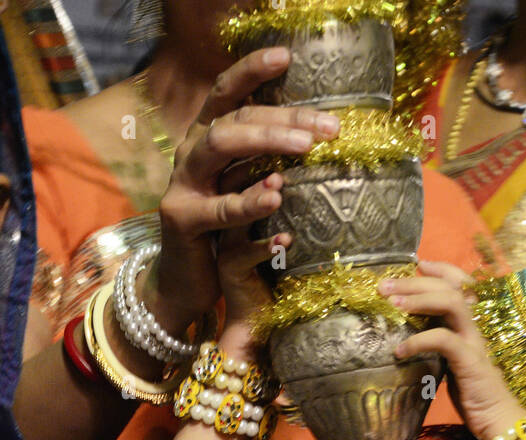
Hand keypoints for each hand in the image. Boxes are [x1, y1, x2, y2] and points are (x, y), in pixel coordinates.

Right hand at [143, 46, 339, 334]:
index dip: (251, 71)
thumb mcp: (242, 189)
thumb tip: (314, 134)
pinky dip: (251, 205)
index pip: (227, 94)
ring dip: (265, 145)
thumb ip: (264, 161)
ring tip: (305, 148)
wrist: (187, 281)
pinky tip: (279, 201)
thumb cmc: (224, 233)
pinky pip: (221, 212)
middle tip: (326, 126)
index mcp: (206, 139)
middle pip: (234, 120)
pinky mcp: (183, 221)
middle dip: (280, 117)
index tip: (287, 56)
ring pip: (220, 150)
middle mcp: (190, 154)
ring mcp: (183, 185)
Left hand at [379, 260, 523, 439]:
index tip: (417, 264)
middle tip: (384, 286)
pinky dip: (418, 341)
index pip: (461, 283)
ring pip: (451, 303)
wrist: (497, 421)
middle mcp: (475, 328)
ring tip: (392, 304)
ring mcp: (474, 342)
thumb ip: (438, 345)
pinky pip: (443, 340)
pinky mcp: (470, 362)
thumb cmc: (473, 394)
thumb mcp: (451, 363)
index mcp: (470, 325)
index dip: (441, 270)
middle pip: (449, 288)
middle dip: (415, 282)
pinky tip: (399, 351)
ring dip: (418, 299)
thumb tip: (405, 337)